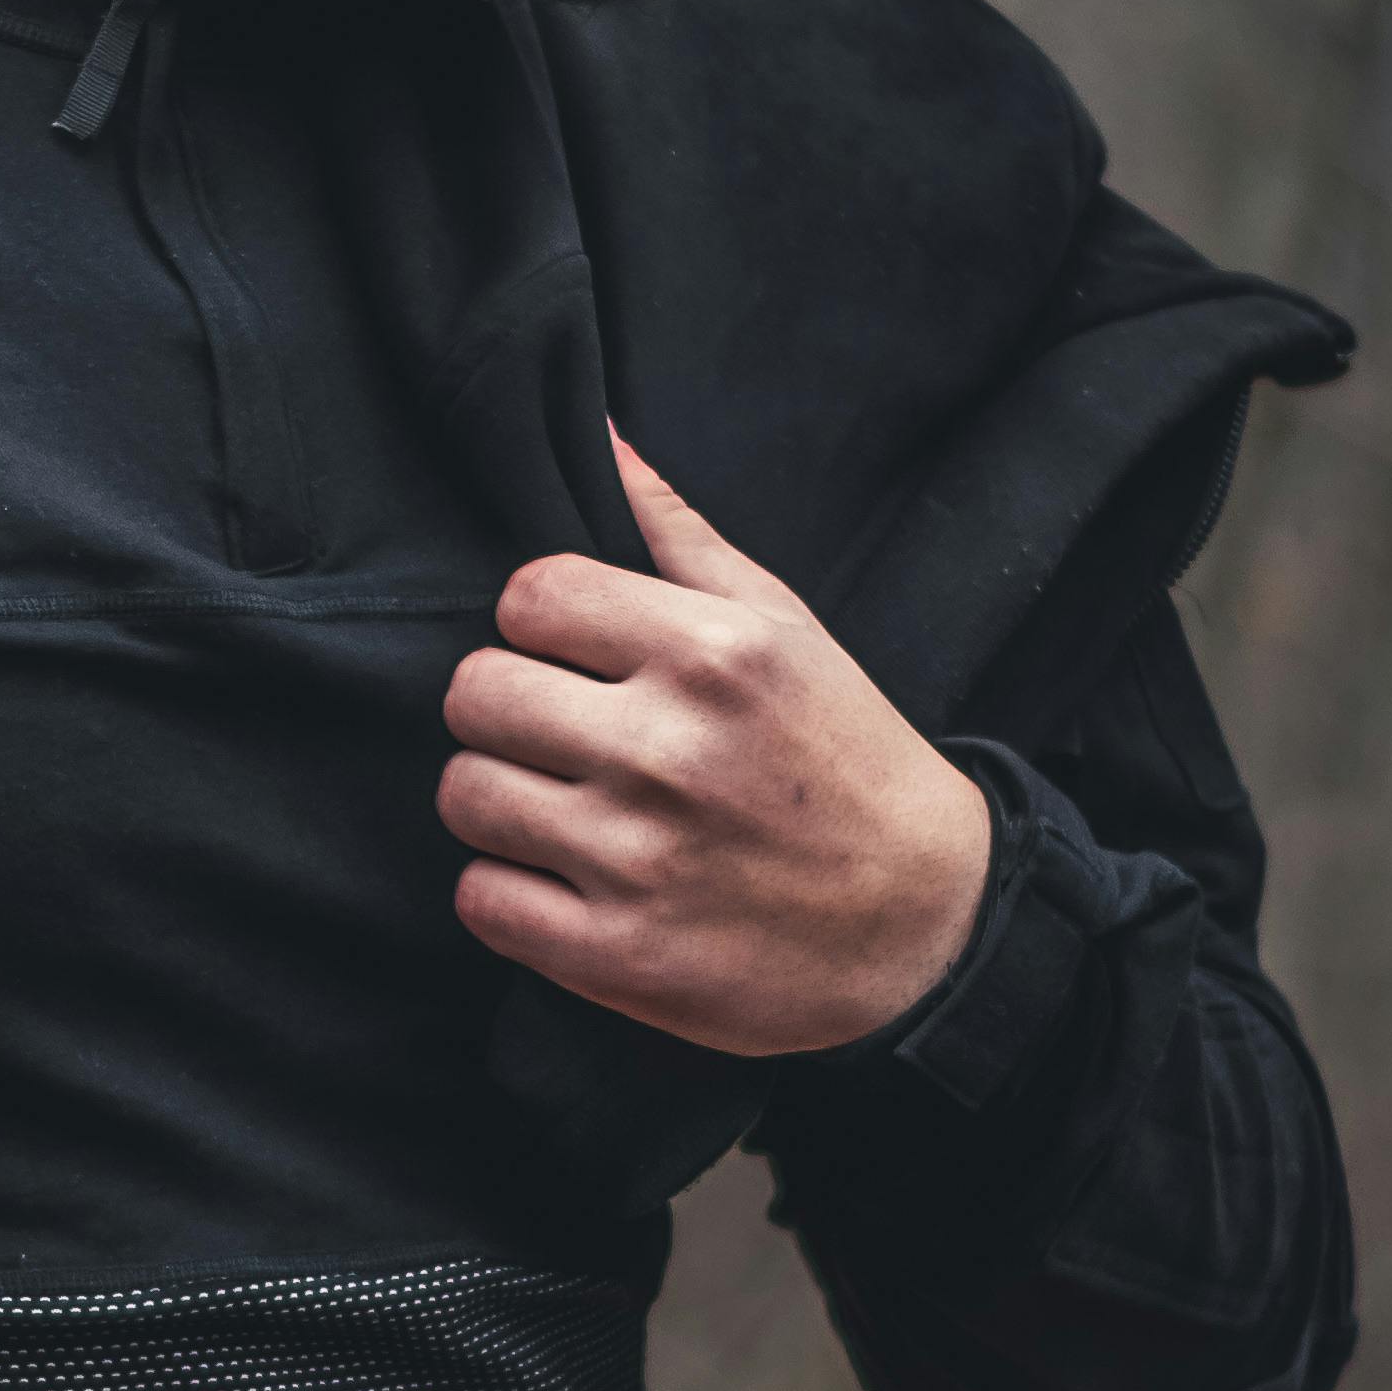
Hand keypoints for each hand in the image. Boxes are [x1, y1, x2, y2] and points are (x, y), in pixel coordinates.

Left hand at [438, 429, 992, 1057]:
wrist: (926, 922)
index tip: (572, 659)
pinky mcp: (619, 955)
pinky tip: (565, 881)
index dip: (537, 626)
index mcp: (712, 655)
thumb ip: (681, 537)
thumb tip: (599, 435)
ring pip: (465, 794)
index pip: (528, 596)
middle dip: (504, 711)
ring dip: (498, 800)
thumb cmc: (842, 758)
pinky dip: (507, 891)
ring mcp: (641, 858)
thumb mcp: (785, 629)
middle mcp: (672, 751)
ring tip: (559, 808)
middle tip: (556, 736)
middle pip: (475, 693)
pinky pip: (481, 899)